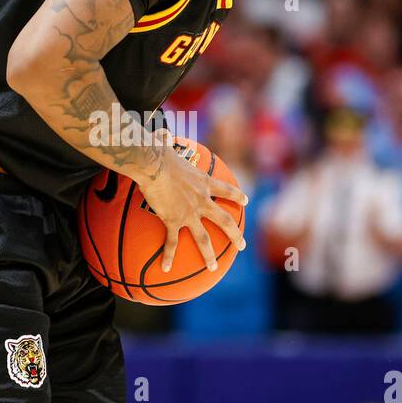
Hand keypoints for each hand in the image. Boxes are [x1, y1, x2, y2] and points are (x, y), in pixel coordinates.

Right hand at [135, 131, 246, 272]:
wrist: (154, 165)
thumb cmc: (160, 152)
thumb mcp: (169, 146)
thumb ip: (168, 142)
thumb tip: (160, 134)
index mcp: (203, 183)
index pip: (226, 190)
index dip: (237, 196)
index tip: (246, 201)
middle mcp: (202, 200)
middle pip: (225, 220)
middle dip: (235, 234)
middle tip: (242, 245)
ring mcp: (189, 213)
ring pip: (204, 238)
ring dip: (210, 255)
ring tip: (214, 268)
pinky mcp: (174, 220)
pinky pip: (173, 242)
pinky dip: (169, 256)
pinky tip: (167, 268)